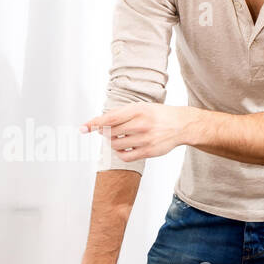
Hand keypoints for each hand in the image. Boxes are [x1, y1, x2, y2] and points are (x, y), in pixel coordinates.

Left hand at [84, 104, 198, 161]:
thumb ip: (121, 113)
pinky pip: (125, 156)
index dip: (94, 123)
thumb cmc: (157, 115)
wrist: (181, 125)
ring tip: (115, 138)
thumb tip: (100, 122)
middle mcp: (141, 124)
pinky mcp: (149, 151)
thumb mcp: (141, 107)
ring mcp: (145, 139)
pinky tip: (121, 148)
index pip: (110, 118)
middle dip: (104, 133)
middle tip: (105, 131)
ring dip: (111, 142)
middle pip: (111, 133)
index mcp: (138, 110)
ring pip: (116, 145)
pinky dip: (119, 153)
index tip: (83, 128)